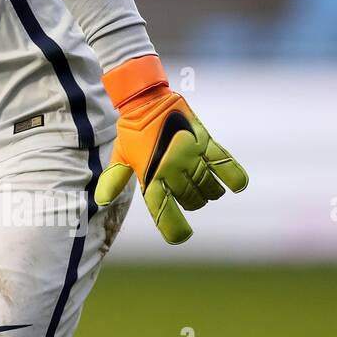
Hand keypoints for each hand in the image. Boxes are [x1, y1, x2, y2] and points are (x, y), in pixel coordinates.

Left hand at [96, 55, 248, 243]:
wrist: (146, 100)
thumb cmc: (132, 131)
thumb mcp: (121, 156)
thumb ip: (114, 179)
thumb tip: (100, 200)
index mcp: (150, 175)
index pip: (163, 210)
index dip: (173, 228)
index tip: (181, 236)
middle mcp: (171, 169)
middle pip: (191, 201)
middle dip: (191, 202)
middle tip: (186, 189)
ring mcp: (190, 155)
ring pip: (210, 190)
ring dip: (209, 192)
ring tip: (203, 182)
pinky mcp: (205, 141)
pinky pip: (226, 165)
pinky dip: (234, 178)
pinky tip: (235, 185)